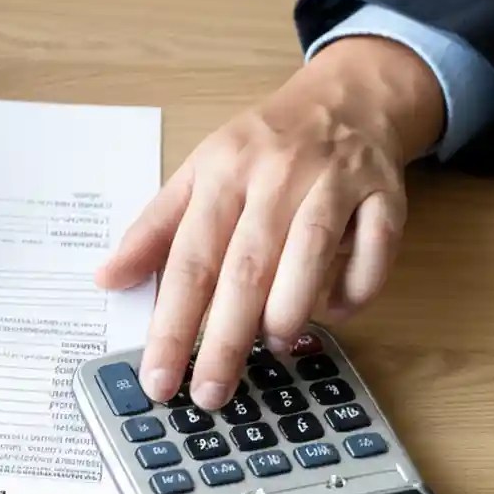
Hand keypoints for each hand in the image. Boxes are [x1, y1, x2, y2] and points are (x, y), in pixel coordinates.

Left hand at [95, 37, 444, 409]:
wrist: (344, 99)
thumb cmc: (261, 149)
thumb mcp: (197, 176)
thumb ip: (153, 231)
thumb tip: (107, 279)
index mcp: (221, 174)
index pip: (188, 260)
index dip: (171, 323)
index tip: (158, 376)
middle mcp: (276, 176)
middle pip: (246, 268)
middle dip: (224, 340)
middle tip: (209, 393)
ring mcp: (334, 182)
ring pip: (309, 258)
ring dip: (289, 314)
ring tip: (272, 348)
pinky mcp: (386, 193)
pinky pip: (375, 250)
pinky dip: (356, 289)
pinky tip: (335, 312)